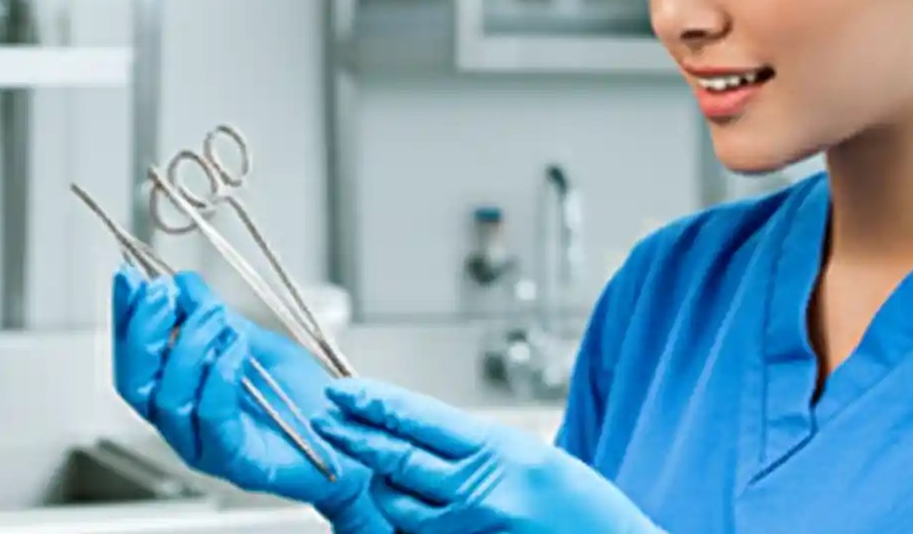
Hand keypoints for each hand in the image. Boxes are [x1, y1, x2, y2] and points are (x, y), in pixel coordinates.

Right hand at [111, 265, 390, 533]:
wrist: (347, 437)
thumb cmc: (301, 398)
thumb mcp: (255, 341)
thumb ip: (215, 317)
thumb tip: (182, 284)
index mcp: (181, 393)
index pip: (135, 358)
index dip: (126, 317)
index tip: (129, 275)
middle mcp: (184, 423)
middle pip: (136, 384)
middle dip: (144, 332)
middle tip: (165, 293)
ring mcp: (207, 446)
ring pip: (170, 401)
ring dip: (189, 347)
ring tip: (215, 315)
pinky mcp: (238, 461)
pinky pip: (213, 419)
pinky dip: (220, 376)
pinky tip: (237, 347)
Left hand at [312, 378, 665, 533]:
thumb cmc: (585, 507)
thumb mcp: (533, 457)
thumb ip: (477, 448)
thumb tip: (423, 435)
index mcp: (501, 450)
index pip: (420, 419)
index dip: (375, 404)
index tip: (344, 392)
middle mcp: (483, 490)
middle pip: (398, 460)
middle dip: (356, 437)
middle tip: (327, 420)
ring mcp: (473, 528)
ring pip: (398, 504)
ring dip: (380, 484)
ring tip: (370, 465)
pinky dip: (407, 518)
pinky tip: (401, 506)